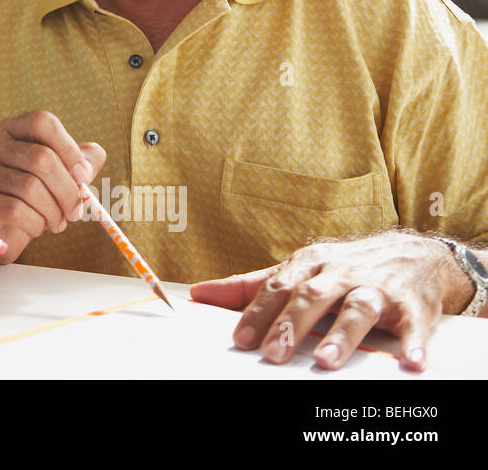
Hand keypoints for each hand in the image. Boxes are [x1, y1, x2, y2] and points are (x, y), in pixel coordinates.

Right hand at [0, 110, 106, 264]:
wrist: (2, 230)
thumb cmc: (35, 197)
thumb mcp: (62, 175)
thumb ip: (82, 161)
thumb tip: (91, 160)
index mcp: (14, 129)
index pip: (43, 122)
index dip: (68, 148)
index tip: (84, 176)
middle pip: (41, 158)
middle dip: (67, 190)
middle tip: (76, 211)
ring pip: (30, 187)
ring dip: (53, 212)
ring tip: (56, 222)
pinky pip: (15, 210)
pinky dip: (35, 223)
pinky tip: (36, 227)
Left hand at [189, 232, 460, 371]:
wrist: (414, 254)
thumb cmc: (344, 267)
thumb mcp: (298, 271)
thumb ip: (250, 286)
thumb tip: (201, 294)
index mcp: (310, 265)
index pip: (277, 288)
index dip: (258, 313)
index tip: (241, 338)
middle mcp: (341, 273)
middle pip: (312, 297)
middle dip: (291, 325)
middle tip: (273, 354)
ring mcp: (377, 288)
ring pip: (358, 308)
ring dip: (342, 335)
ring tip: (325, 360)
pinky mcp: (413, 305)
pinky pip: (414, 324)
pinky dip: (413, 341)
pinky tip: (409, 359)